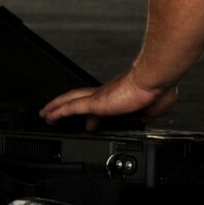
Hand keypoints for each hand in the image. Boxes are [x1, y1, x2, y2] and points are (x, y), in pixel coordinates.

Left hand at [40, 68, 177, 129]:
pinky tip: (48, 116)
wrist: (155, 80)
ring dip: (56, 107)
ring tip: (45, 114)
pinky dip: (57, 111)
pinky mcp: (94, 102)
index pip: (102, 104)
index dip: (93, 116)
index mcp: (120, 95)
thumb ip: (145, 115)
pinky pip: (69, 108)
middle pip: (80, 99)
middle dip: (67, 108)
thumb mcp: (154, 109)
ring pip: (70, 101)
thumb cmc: (158, 89)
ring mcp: (99, 96)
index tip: (89, 124)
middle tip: (56, 117)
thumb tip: (143, 120)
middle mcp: (106, 93)